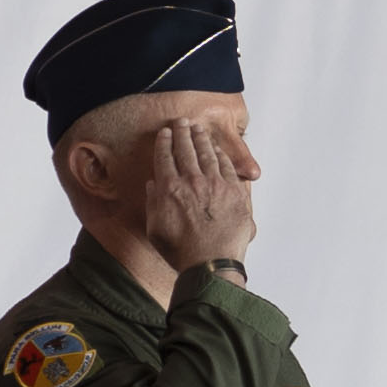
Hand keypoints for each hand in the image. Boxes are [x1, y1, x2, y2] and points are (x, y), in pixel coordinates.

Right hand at [133, 112, 257, 271]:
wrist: (210, 264)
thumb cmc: (181, 251)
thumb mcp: (155, 228)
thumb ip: (153, 202)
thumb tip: (153, 184)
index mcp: (169, 188)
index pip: (165, 157)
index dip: (164, 142)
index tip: (165, 133)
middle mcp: (191, 181)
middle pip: (186, 149)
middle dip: (182, 132)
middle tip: (181, 121)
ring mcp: (215, 185)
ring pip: (207, 154)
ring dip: (201, 138)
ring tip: (198, 128)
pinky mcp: (234, 192)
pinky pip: (227, 166)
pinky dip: (221, 155)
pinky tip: (217, 149)